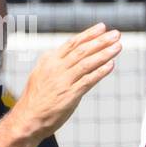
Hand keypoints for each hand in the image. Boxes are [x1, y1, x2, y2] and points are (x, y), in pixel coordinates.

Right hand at [9, 23, 121, 141]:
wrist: (27, 118)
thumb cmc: (36, 99)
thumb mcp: (42, 74)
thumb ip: (55, 64)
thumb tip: (67, 54)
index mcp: (49, 60)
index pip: (72, 43)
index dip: (89, 34)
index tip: (102, 27)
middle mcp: (56, 68)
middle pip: (82, 50)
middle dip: (101, 41)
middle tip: (116, 34)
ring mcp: (63, 81)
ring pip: (87, 62)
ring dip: (104, 53)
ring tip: (118, 46)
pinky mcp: (69, 95)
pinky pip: (88, 80)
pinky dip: (100, 71)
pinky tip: (111, 65)